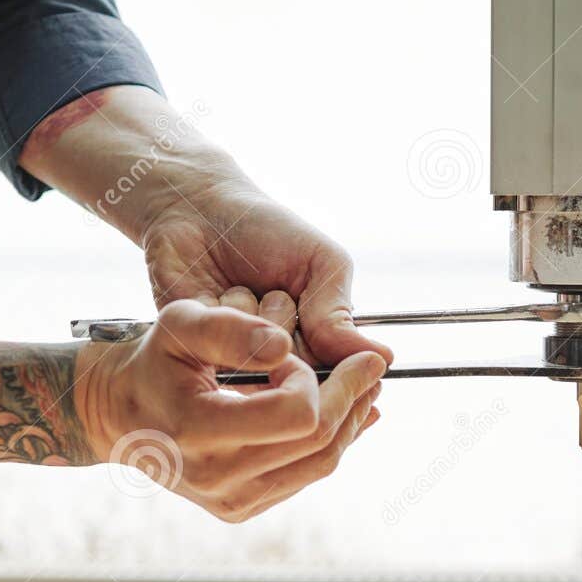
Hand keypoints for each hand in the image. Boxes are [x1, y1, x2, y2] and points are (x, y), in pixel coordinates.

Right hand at [75, 300, 383, 521]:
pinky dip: (330, 443)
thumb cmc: (154, 361)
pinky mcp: (240, 508)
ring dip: (351, 422)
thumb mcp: (179, 324)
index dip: (312, 379)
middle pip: (319, 442)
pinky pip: (303, 477)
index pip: (298, 416)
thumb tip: (285, 343)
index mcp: (200, 432)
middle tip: (373, 363)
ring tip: (366, 386)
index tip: (295, 353)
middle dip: (352, 397)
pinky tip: (344, 414)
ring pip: (320, 464)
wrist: (120, 413)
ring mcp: (232, 501)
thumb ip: (229, 327)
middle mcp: (218, 478)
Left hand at [143, 180, 393, 368]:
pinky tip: (213, 292)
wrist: (199, 208)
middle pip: (296, 371)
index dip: (333, 354)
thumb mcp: (321, 261)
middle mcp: (277, 358)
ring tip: (241, 286)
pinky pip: (219, 349)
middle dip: (288, 323)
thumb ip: (341, 312)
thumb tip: (384, 359)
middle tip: (276, 290)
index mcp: (315, 341)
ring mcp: (236, 357)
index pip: (337, 373)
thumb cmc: (267, 232)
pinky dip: (221, 315)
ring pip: (257, 360)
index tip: (319, 320)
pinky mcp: (197, 352)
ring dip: (252, 315)